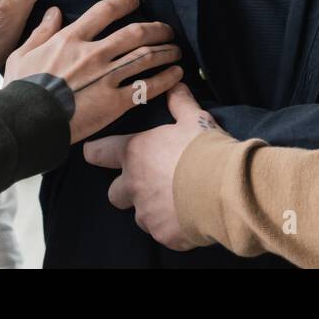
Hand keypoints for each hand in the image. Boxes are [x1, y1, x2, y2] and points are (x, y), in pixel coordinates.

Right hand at [5, 0, 182, 142]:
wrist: (26, 122)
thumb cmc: (21, 90)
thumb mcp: (22, 54)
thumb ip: (41, 32)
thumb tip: (54, 12)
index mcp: (71, 39)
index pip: (104, 11)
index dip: (124, 2)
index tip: (135, 1)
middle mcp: (93, 53)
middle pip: (135, 33)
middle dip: (156, 29)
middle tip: (166, 30)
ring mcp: (106, 77)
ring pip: (146, 57)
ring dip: (166, 52)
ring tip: (176, 50)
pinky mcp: (115, 102)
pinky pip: (147, 87)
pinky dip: (166, 79)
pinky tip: (176, 75)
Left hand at [84, 83, 219, 250]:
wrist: (225, 188)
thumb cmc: (204, 148)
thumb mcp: (194, 120)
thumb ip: (180, 103)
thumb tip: (175, 85)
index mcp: (135, 153)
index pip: (98, 153)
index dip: (95, 152)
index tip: (93, 153)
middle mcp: (133, 185)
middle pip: (114, 194)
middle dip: (127, 191)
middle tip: (150, 183)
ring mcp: (146, 213)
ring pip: (139, 215)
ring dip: (151, 209)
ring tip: (176, 201)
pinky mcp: (163, 234)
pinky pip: (161, 232)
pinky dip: (172, 226)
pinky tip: (189, 216)